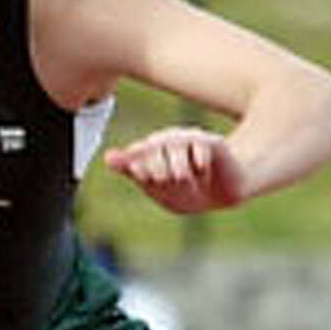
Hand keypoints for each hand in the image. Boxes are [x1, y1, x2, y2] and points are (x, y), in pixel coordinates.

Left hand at [103, 127, 248, 214]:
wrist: (223, 190)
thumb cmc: (185, 190)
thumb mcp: (155, 186)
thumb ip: (132, 170)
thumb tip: (107, 157)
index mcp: (149, 150)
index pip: (136, 159)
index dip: (144, 173)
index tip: (153, 180)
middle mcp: (166, 140)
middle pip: (154, 159)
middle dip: (164, 178)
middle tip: (175, 183)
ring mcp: (189, 138)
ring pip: (175, 157)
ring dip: (183, 175)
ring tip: (191, 178)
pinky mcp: (211, 141)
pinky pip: (198, 155)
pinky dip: (200, 169)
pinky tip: (204, 170)